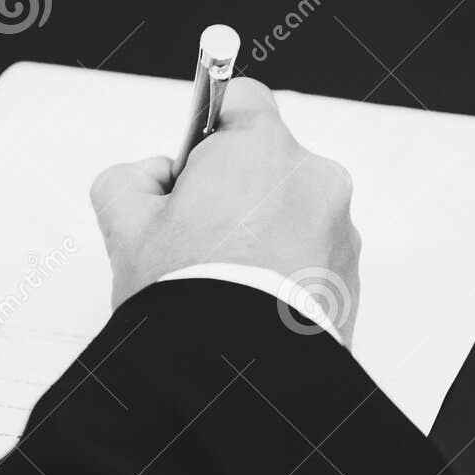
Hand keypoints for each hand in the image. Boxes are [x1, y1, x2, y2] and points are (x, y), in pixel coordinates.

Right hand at [89, 78, 361, 342]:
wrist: (234, 373)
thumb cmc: (184, 295)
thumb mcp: (123, 225)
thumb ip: (130, 179)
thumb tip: (155, 180)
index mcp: (262, 150)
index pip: (240, 100)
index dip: (207, 130)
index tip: (190, 166)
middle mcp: (313, 181)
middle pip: (267, 167)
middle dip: (234, 195)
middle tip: (195, 242)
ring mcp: (338, 233)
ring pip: (292, 216)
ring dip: (264, 236)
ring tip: (225, 284)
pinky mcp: (350, 281)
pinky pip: (313, 260)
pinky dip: (287, 275)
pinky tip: (253, 306)